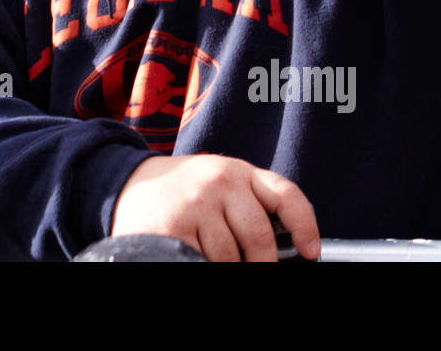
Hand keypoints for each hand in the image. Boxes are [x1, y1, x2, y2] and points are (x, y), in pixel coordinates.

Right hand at [111, 153, 319, 260]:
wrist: (129, 183)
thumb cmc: (186, 192)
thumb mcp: (221, 185)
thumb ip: (251, 204)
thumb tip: (287, 249)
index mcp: (239, 171)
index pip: (286, 195)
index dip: (305, 226)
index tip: (311, 253)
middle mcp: (220, 181)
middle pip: (259, 238)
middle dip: (261, 264)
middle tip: (253, 268)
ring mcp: (195, 203)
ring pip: (230, 258)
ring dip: (225, 266)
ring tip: (210, 255)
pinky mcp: (172, 227)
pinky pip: (201, 262)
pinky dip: (201, 264)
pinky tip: (193, 256)